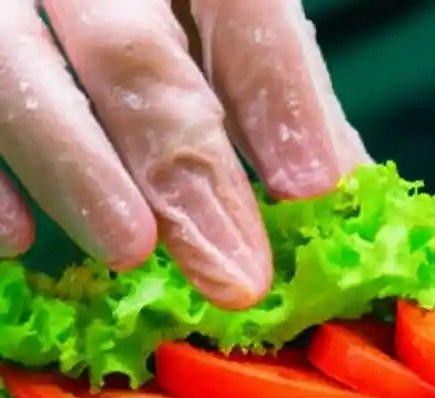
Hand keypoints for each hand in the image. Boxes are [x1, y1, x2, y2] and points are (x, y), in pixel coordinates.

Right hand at [0, 0, 368, 308]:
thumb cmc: (159, 5)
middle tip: (233, 270)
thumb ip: (276, 88)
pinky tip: (18, 243)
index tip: (311, 189)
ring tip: (129, 250)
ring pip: (14, 64)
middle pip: (129, 51)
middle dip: (183, 167)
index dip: (276, 95)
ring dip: (76, 170)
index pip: (240, 4)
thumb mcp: (223, 18)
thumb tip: (337, 193)